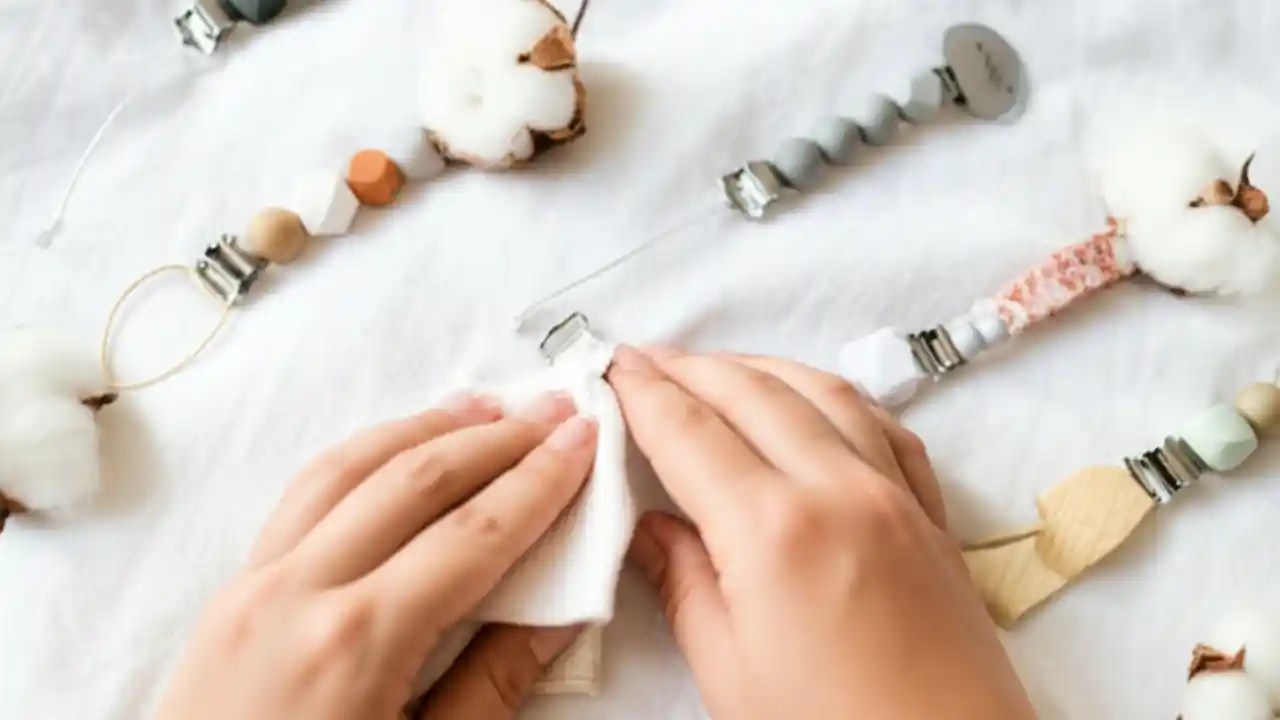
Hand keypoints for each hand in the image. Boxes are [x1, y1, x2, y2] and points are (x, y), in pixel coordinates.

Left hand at [154, 392, 596, 719]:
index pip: (473, 533)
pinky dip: (361, 456)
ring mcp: (252, 586)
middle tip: (552, 409)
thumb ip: (494, 684)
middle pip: (412, 481)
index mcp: (357, 643)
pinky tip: (395, 448)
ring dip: (423, 428)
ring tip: (484, 406)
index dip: (539, 482)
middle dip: (494, 438)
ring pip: (346, 467)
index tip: (583, 438)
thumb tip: (563, 610)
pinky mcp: (229, 594)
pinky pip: (301, 497)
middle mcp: (298, 592)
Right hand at [610, 347, 1033, 719]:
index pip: (688, 430)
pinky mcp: (930, 514)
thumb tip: (649, 527)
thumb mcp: (729, 670)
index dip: (642, 391)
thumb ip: (682, 582)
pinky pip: (881, 424)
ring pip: (820, 390)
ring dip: (759, 366)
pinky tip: (811, 400)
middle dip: (689, 365)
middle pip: (750, 392)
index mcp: (774, 530)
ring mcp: (894, 494)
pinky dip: (835, 396)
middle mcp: (839, 489)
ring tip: (715, 366)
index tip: (611, 366)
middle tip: (643, 357)